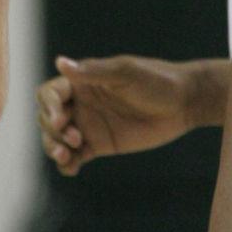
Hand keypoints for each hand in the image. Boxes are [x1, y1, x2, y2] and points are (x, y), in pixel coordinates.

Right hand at [36, 54, 205, 174]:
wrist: (184, 103)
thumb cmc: (156, 80)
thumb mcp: (125, 73)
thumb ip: (92, 72)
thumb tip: (60, 62)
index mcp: (80, 83)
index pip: (49, 94)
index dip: (49, 107)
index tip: (61, 120)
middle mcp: (79, 104)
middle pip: (47, 118)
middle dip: (53, 131)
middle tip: (74, 139)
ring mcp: (88, 125)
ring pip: (56, 138)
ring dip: (53, 148)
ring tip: (66, 157)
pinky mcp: (99, 145)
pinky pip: (76, 156)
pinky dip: (67, 164)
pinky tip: (71, 169)